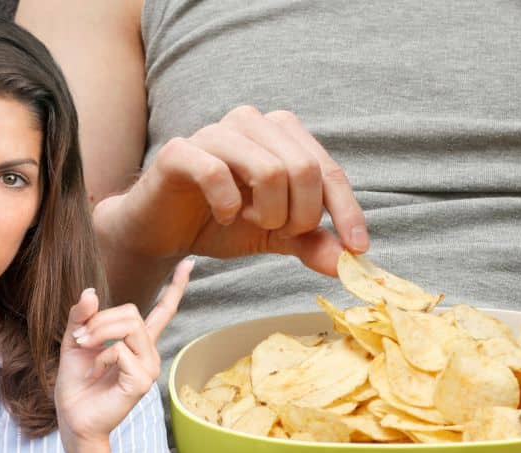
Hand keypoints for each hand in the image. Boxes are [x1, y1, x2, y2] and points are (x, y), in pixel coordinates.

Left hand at [54, 260, 192, 452]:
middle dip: (100, 320)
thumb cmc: (77, 381)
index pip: (163, 310)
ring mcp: (149, 366)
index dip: (176, 287)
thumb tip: (92, 291)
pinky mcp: (143, 381)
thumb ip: (83, 316)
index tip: (189, 263)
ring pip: (130, 327)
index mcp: (138, 341)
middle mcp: (149, 352)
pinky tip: (97, 373)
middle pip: (133, 312)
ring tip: (85, 350)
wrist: (73, 416)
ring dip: (99, 334)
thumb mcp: (74, 340)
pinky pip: (122, 351)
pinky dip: (102, 357)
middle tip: (80, 338)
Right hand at [95, 105, 367, 276]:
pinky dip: (228, 206)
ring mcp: (215, 132)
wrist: (162, 230)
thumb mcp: (276, 236)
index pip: (328, 170)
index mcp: (282, 134)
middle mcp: (253, 122)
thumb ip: (312, 243)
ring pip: (269, 170)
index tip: (358, 249)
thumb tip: (350, 263)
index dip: (347, 211)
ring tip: (250, 222)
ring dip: (267, 213)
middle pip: (304, 168)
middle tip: (278, 231)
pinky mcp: (180, 150)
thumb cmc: (221, 222)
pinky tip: (223, 216)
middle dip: (299, 215)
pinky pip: (218, 174)